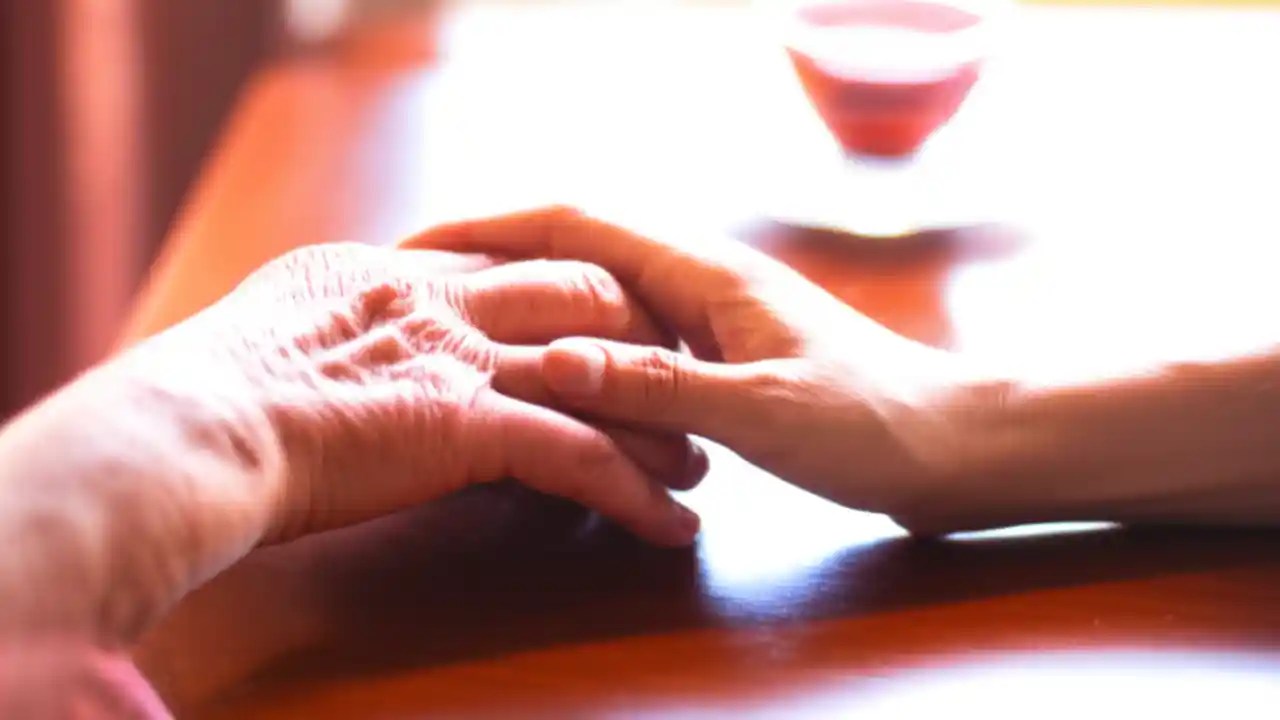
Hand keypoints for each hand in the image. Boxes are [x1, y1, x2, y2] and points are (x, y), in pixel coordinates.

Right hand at [124, 242, 703, 546]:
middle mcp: (450, 302)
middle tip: (677, 382)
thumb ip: (347, 307)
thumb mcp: (289, 316)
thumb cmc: (216, 386)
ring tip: (698, 467)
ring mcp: (466, 360)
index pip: (524, 258)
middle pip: (589, 294)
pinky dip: (635, 496)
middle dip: (645, 339)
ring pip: (602, 379)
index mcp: (407, 272)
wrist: (195, 427)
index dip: (581, 285)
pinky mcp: (471, 425)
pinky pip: (582, 460)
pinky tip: (669, 525)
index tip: (618, 318)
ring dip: (660, 427)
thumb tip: (358, 310)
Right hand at [408, 207, 1002, 528]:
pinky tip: (566, 387)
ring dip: (541, 305)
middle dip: (500, 260)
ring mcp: (715, 316)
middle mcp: (703, 280)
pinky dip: (589, 352)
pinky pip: (637, 340)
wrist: (955, 447)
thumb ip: (656, 385)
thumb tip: (549, 357)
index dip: (491, 226)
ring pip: (605, 297)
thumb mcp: (759, 411)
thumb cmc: (873, 424)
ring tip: (474, 335)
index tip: (417, 245)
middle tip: (424, 294)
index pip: (575, 223)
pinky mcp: (728, 357)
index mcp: (703, 272)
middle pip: (579, 250)